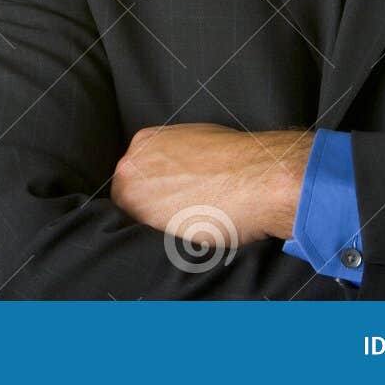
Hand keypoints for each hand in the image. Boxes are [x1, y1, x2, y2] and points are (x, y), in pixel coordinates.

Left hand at [111, 123, 309, 243]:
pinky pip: (146, 239)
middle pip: (128, 196)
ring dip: (155, 228)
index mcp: (144, 141)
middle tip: (178, 217)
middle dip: (149, 209)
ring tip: (187, 226)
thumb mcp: (198, 141)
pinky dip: (162, 243)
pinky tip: (187, 235)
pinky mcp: (146, 223)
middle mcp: (131, 164)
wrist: (257, 179)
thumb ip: (175, 156)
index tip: (169, 200)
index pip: (134, 174)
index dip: (152, 191)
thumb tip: (176, 171)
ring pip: (135, 220)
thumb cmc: (238, 160)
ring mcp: (134, 194)